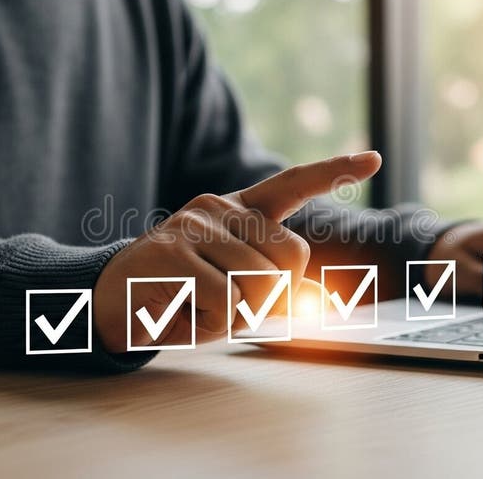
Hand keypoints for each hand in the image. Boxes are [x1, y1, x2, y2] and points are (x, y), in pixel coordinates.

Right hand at [95, 152, 382, 352]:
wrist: (108, 304)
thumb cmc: (179, 297)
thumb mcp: (229, 286)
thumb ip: (268, 282)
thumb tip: (310, 301)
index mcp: (234, 210)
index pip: (291, 184)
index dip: (334, 171)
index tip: (374, 158)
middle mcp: (217, 208)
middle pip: (291, 256)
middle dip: (272, 296)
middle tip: (229, 305)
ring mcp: (194, 226)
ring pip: (259, 284)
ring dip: (236, 316)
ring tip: (198, 306)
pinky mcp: (173, 252)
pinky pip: (224, 302)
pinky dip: (210, 324)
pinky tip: (181, 311)